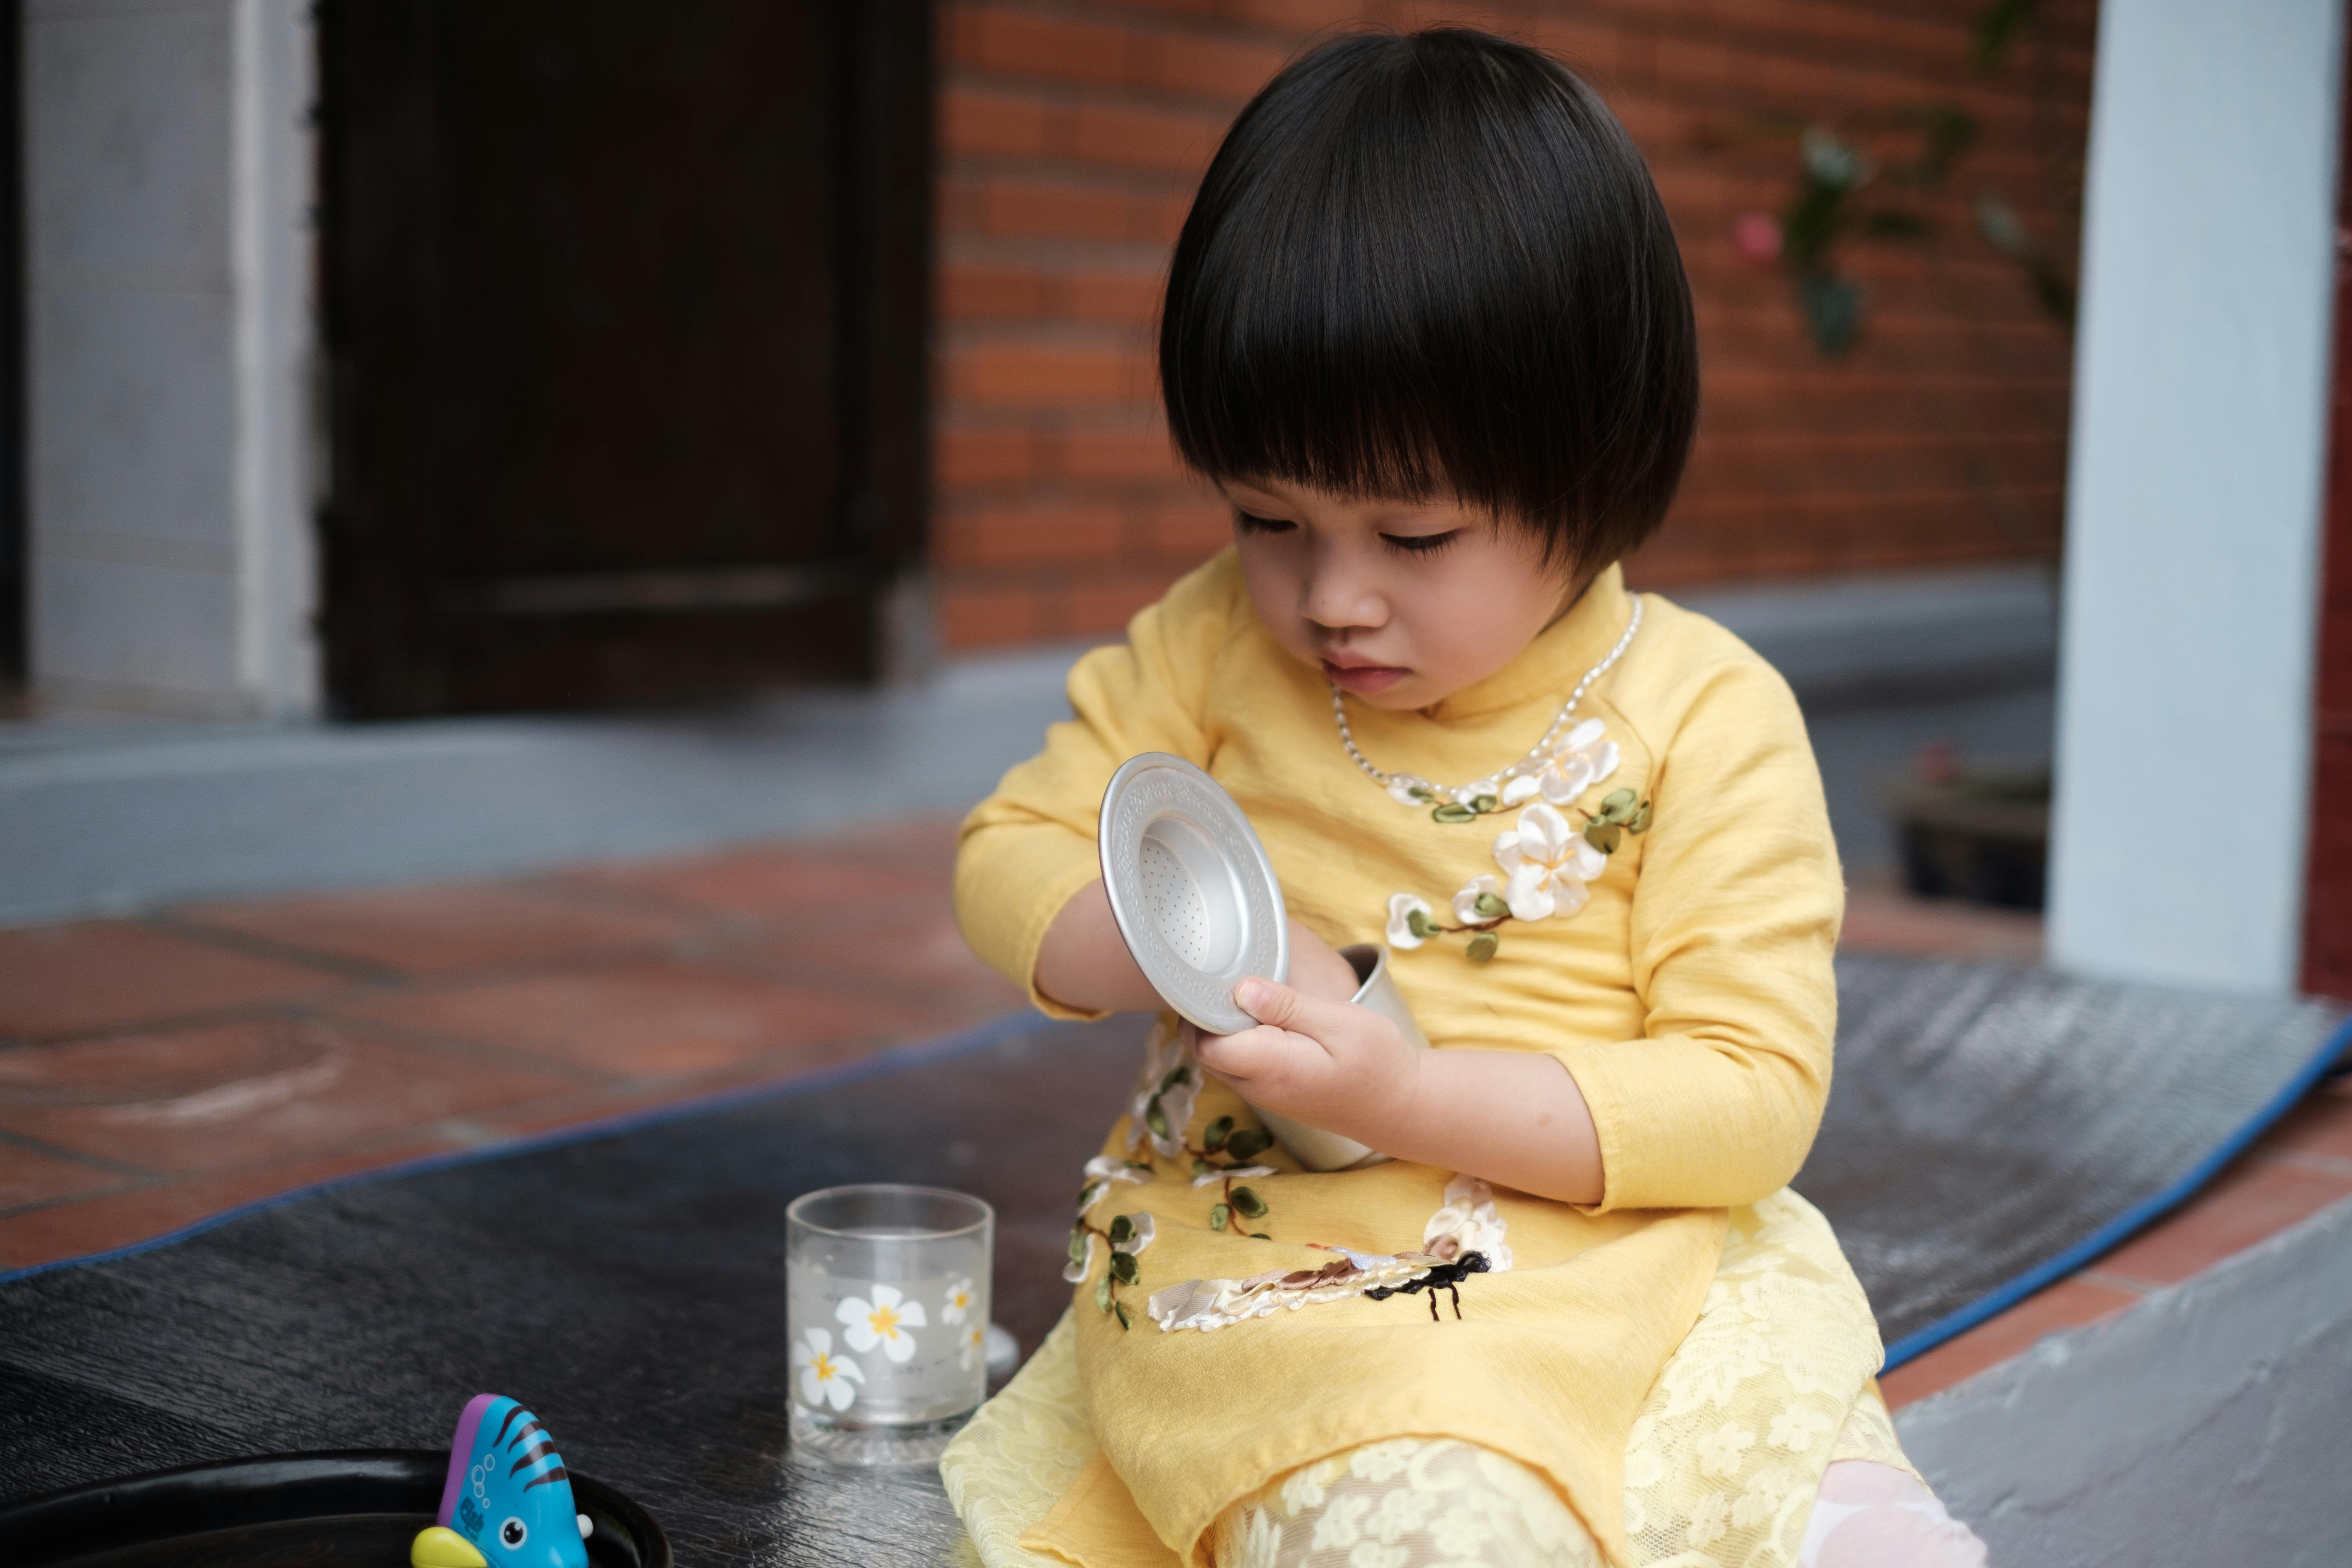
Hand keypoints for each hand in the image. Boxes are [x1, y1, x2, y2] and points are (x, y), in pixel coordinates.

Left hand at [1192, 975, 1421, 1141]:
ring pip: (1216, 1057)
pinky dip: (1234, 1039)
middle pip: (1203, 1050)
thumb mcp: (1339, 1023)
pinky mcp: (1270, 1090)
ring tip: (1242, 992)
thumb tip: (1240, 989)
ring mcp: (1262, 1093)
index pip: (1206, 1042)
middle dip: (1202, 1015)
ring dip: (1218, 1026)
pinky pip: (1235, 1063)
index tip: (1216, 976)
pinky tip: (1257, 1015)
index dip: (1200, 1008)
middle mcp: (1256, 1087)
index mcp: (1271, 1068)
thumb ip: (1287, 1007)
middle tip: (1225, 976)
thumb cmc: (1376, 1062)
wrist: (1398, 1106)